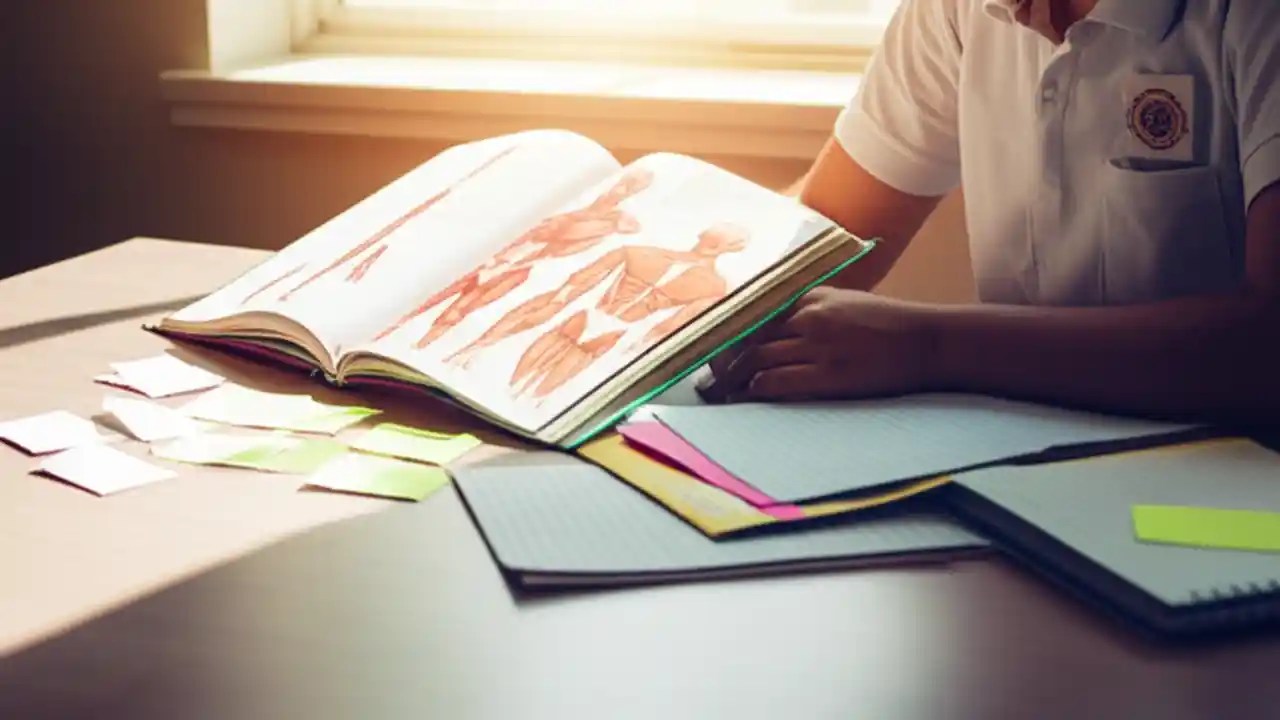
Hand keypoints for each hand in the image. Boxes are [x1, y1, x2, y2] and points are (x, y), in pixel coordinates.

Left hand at [700, 287, 938, 401]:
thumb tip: (771, 328)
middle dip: (722, 359)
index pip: (754, 312)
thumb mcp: (844, 304)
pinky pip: (776, 383)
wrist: (927, 341)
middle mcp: (809, 318)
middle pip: (749, 338)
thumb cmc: (888, 325)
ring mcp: (817, 346)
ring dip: (732, 379)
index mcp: (811, 297)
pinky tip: (743, 400)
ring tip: (717, 393)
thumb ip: (808, 310)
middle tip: (705, 376)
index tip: (708, 345)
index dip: (727, 331)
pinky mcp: (827, 376)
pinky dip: (753, 392)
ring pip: (756, 361)